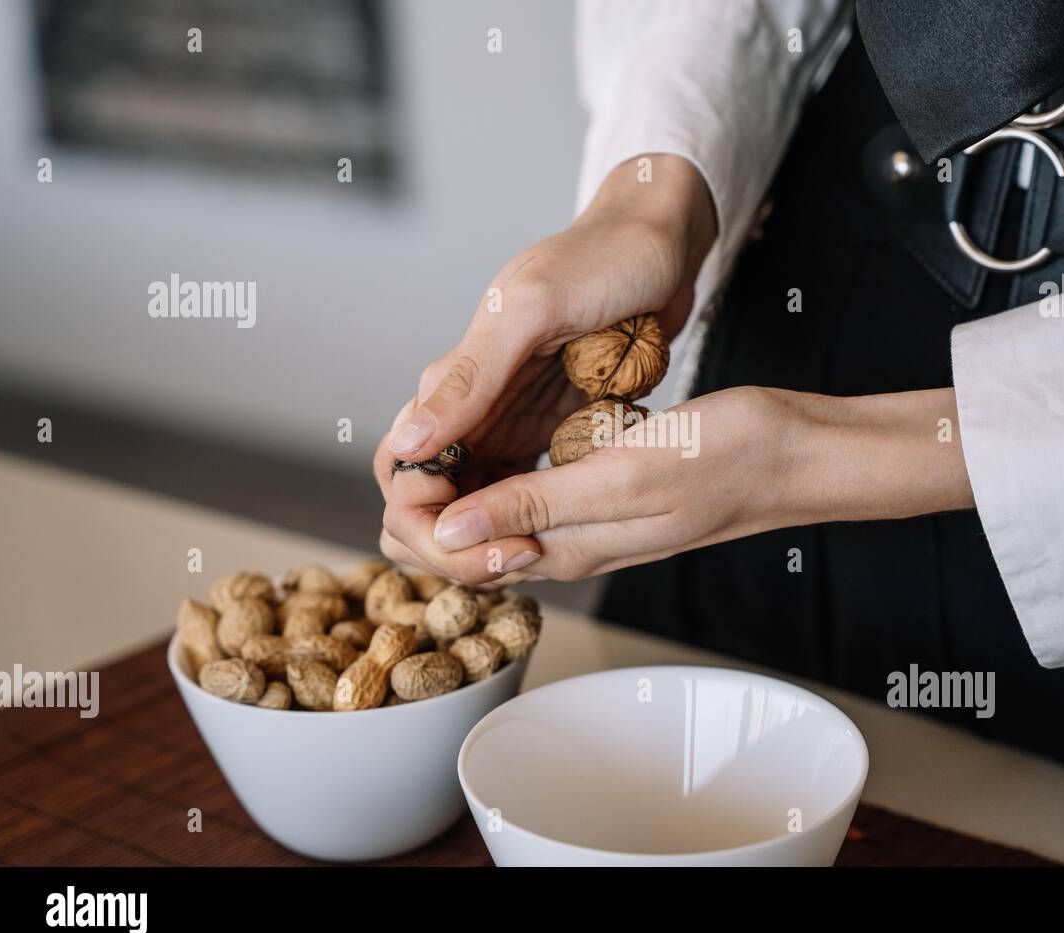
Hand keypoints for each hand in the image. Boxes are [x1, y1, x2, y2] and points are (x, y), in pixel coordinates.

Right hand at [375, 154, 717, 580]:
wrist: (662, 242)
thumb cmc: (602, 260)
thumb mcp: (534, 312)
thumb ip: (471, 379)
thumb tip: (405, 446)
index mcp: (454, 378)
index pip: (401, 470)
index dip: (424, 519)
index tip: (477, 542)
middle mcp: (474, 407)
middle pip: (431, 499)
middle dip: (453, 542)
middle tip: (512, 561)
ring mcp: (514, 422)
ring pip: (474, 503)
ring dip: (489, 539)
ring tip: (535, 558)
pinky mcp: (553, 430)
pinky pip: (523, 489)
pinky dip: (526, 519)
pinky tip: (554, 538)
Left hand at [394, 386, 974, 583]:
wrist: (795, 452)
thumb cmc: (728, 457)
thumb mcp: (624, 476)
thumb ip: (536, 507)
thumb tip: (451, 531)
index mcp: (568, 548)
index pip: (460, 556)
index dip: (415, 518)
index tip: (401, 464)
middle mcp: (569, 544)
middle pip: (467, 545)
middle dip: (421, 506)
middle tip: (407, 448)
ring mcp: (587, 519)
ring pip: (492, 517)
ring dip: (452, 486)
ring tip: (434, 437)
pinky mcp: (602, 491)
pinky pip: (527, 492)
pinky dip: (492, 468)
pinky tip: (484, 432)